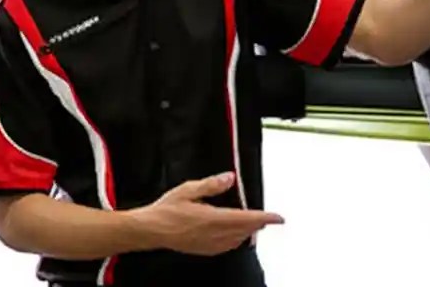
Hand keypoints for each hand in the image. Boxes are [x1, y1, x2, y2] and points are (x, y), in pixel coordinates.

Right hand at [133, 172, 283, 255]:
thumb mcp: (188, 190)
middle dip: (258, 224)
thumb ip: (211, 185)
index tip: (278, 217)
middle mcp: (214, 234)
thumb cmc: (166, 210)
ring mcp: (210, 245)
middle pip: (246, 231)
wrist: (150, 230)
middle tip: (266, 217)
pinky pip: (227, 247)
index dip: (265, 218)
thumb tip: (229, 178)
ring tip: (252, 224)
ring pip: (238, 240)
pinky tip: (233, 235)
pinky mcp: (204, 250)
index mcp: (213, 218)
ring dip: (247, 232)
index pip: (247, 219)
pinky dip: (235, 240)